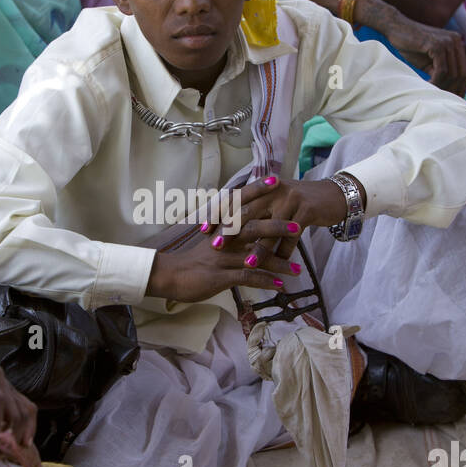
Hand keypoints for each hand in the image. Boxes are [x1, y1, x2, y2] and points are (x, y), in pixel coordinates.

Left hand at [0, 306, 36, 448]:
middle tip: (1, 455)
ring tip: (18, 451)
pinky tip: (23, 439)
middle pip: (13, 406)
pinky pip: (24, 403)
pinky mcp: (6, 385)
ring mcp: (4, 380)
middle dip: (11, 433)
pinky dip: (26, 422)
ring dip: (24, 430)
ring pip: (24, 406)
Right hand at [145, 177, 297, 302]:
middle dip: (278, 226)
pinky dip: (266, 281)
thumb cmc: (190, 260)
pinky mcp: (221, 276)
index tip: (276, 180)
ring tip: (299, 268)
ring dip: (279, 261)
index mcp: (219, 228)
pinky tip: (281, 286)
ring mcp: (222, 257)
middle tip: (299, 226)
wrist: (167, 276)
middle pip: (253, 227)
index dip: (257, 190)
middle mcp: (222, 239)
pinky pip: (248, 277)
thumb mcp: (208, 242)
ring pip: (256, 255)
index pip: (239, 203)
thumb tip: (242, 226)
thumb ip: (225, 234)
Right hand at [384, 17, 465, 94]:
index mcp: (456, 43)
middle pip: (462, 73)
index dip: (460, 87)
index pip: (464, 70)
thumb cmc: (410, 45)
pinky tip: (427, 86)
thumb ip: (441, 70)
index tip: (451, 99)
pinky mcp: (437, 45)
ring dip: (442, 87)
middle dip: (453, 89)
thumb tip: (450, 91)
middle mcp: (456, 41)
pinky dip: (436, 81)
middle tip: (441, 100)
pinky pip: (442, 70)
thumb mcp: (429, 60)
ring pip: (452, 73)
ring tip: (431, 93)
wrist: (396, 28)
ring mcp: (448, 42)